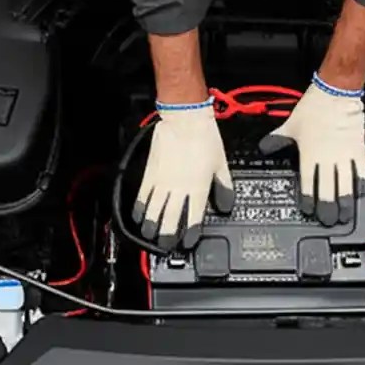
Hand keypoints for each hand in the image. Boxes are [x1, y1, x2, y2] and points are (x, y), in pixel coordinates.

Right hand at [133, 101, 233, 250]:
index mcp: (198, 188)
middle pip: (169, 221)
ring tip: (150, 237)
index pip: (193, 220)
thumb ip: (224, 187)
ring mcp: (162, 182)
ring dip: (151, 228)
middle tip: (167, 246)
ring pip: (153, 212)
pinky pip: (142, 196)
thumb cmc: (204, 137)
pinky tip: (139, 216)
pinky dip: (139, 209)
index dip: (189, 235)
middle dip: (167, 237)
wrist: (185, 118)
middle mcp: (179, 188)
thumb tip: (226, 204)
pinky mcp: (150, 173)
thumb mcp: (221, 164)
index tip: (188, 242)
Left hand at [260, 77, 364, 225]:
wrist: (336, 93)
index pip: (308, 184)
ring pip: (346, 185)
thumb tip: (264, 147)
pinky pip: (361, 171)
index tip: (309, 211)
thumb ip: (278, 139)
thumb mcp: (290, 125)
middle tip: (329, 221)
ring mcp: (344, 156)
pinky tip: (361, 194)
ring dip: (346, 202)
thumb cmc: (314, 108)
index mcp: (309, 155)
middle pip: (328, 190)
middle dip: (328, 208)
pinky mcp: (358, 150)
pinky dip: (362, 184)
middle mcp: (327, 159)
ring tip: (346, 215)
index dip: (308, 200)